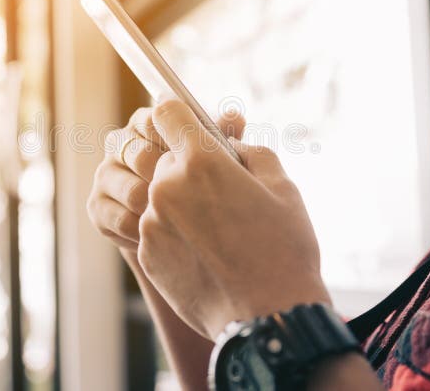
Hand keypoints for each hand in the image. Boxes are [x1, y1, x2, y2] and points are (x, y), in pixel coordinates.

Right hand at [86, 106, 245, 252]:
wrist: (182, 235)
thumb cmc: (203, 185)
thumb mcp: (217, 158)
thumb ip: (222, 136)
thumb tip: (235, 117)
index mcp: (144, 123)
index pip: (153, 121)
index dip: (178, 141)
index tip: (199, 161)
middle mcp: (119, 144)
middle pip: (141, 156)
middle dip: (172, 181)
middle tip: (197, 198)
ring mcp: (105, 175)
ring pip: (134, 192)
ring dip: (163, 211)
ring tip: (185, 221)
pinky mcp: (96, 207)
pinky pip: (124, 221)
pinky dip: (150, 232)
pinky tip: (168, 236)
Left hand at [137, 99, 330, 339]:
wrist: (268, 318)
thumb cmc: (283, 250)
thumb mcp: (282, 188)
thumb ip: (250, 152)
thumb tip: (230, 143)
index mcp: (201, 161)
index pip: (167, 111)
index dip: (178, 114)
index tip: (186, 122)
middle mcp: (166, 186)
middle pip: (166, 157)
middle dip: (189, 167)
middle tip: (223, 193)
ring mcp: (152, 222)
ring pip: (160, 194)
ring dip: (182, 202)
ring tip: (218, 231)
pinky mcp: (146, 253)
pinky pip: (156, 227)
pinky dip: (175, 232)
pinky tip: (206, 254)